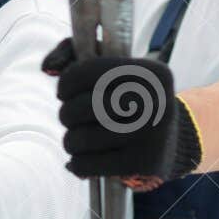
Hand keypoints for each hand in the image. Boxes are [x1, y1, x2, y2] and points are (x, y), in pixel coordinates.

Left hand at [41, 39, 202, 186]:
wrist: (172, 141)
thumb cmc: (129, 97)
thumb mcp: (112, 65)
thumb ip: (72, 52)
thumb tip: (47, 67)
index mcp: (150, 72)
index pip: (87, 71)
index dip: (66, 83)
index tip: (65, 92)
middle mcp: (154, 102)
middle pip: (80, 108)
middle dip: (67, 114)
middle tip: (73, 117)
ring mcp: (150, 136)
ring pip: (79, 139)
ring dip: (70, 140)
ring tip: (80, 137)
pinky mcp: (142, 165)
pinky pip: (86, 165)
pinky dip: (77, 162)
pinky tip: (85, 157)